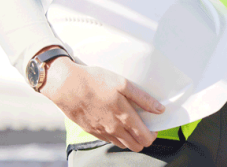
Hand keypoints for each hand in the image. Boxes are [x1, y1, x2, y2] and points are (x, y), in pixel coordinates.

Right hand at [40, 57, 163, 151]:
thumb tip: (160, 109)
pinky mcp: (90, 131)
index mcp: (124, 117)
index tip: (155, 127)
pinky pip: (108, 140)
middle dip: (143, 139)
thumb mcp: (123, 84)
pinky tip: (117, 125)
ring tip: (132, 127)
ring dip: (130, 139)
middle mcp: (114, 129)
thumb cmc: (96, 81)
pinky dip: (117, 137)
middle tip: (145, 128)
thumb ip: (143, 99)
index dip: (153, 135)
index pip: (144, 137)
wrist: (66, 85)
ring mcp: (101, 132)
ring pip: (122, 145)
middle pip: (135, 145)